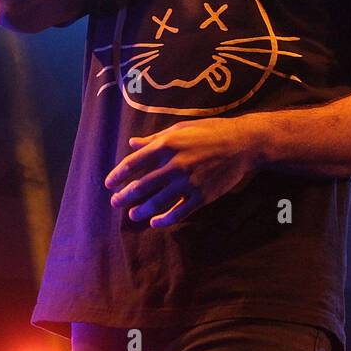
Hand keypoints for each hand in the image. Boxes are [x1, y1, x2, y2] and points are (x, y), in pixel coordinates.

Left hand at [103, 116, 265, 227]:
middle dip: (124, 196)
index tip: (109, 184)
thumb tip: (132, 143)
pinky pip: (178, 212)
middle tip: (115, 202)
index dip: (118, 175)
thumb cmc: (210, 132)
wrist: (242, 144)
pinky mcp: (202, 196)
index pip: (134, 163)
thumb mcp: (180, 128)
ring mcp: (189, 182)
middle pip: (141, 186)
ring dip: (141, 211)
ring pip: (157, 202)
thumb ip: (155, 139)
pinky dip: (164, 220)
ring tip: (132, 214)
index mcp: (167, 145)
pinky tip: (155, 222)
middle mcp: (175, 165)